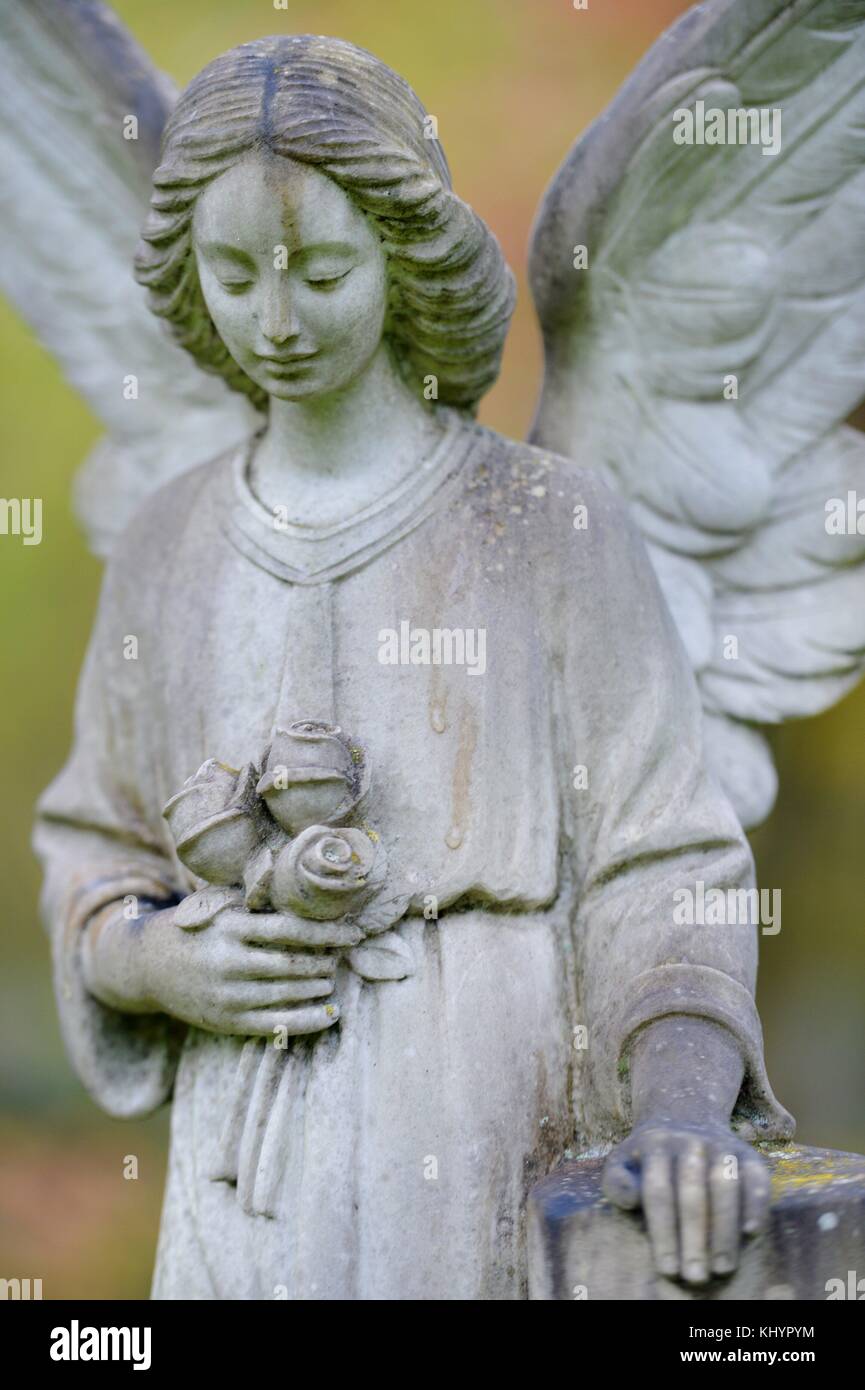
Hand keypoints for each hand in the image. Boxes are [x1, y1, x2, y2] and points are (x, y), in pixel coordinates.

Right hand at [82, 897, 362, 1038]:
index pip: (291, 929)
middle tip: (342, 956)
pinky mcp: (226, 1021)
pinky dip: (309, 1020)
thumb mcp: (220, 906)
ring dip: (319, 987)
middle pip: (293, 964)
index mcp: (230, 927)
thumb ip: (258, 902)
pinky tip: (331, 1014)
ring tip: (334, 978)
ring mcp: (227, 995)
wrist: (147, 965)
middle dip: (325, 961)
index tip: (355, 933)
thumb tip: (312, 896)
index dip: (328, 932)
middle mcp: (228, 962)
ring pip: (288, 993)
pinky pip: (276, 1024)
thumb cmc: (197, 928)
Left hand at [602, 1120, 769, 1282]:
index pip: (658, 1192)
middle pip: (692, 1192)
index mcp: (655, 1144)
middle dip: (694, 1238)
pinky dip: (755, 1204)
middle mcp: (690, 1141)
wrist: (683, 1118)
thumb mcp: (622, 1162)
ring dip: (724, 1228)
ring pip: (725, 1185)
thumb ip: (617, 1183)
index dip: (664, 1232)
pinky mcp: (747, 1154)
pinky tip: (750, 1233)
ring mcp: (721, 1145)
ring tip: (722, 1267)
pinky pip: (756, 1178)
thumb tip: (632, 1201)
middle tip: (695, 1276)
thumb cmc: (648, 1158)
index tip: (667, 1268)